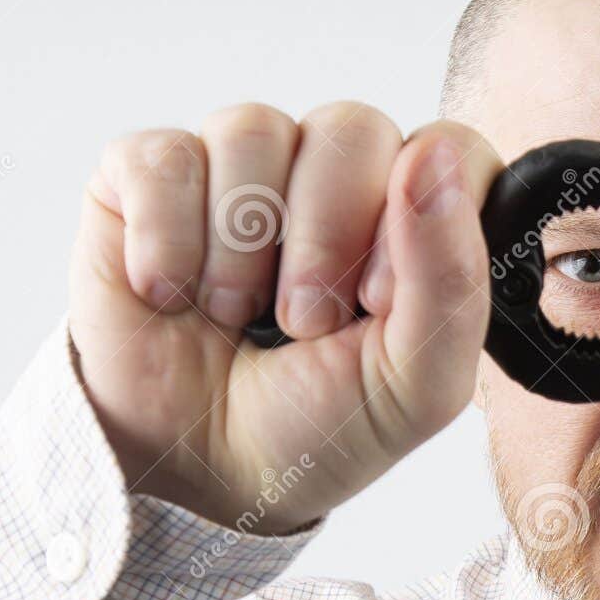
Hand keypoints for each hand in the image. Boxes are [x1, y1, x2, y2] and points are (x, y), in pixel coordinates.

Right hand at [69, 103, 500, 531]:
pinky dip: (166, 242)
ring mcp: (241, 169)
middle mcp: (333, 177)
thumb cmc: (319, 427)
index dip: (421, 214)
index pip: (449, 148)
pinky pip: (163, 156)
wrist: (197, 475)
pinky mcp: (148, 176)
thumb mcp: (417, 385)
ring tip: (234, 316)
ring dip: (241, 249)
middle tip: (303, 323)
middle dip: (326, 238)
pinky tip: (169, 296)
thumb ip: (451, 276)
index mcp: (413, 218)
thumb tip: (436, 157)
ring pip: (253, 128)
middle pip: (351, 125)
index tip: (381, 300)